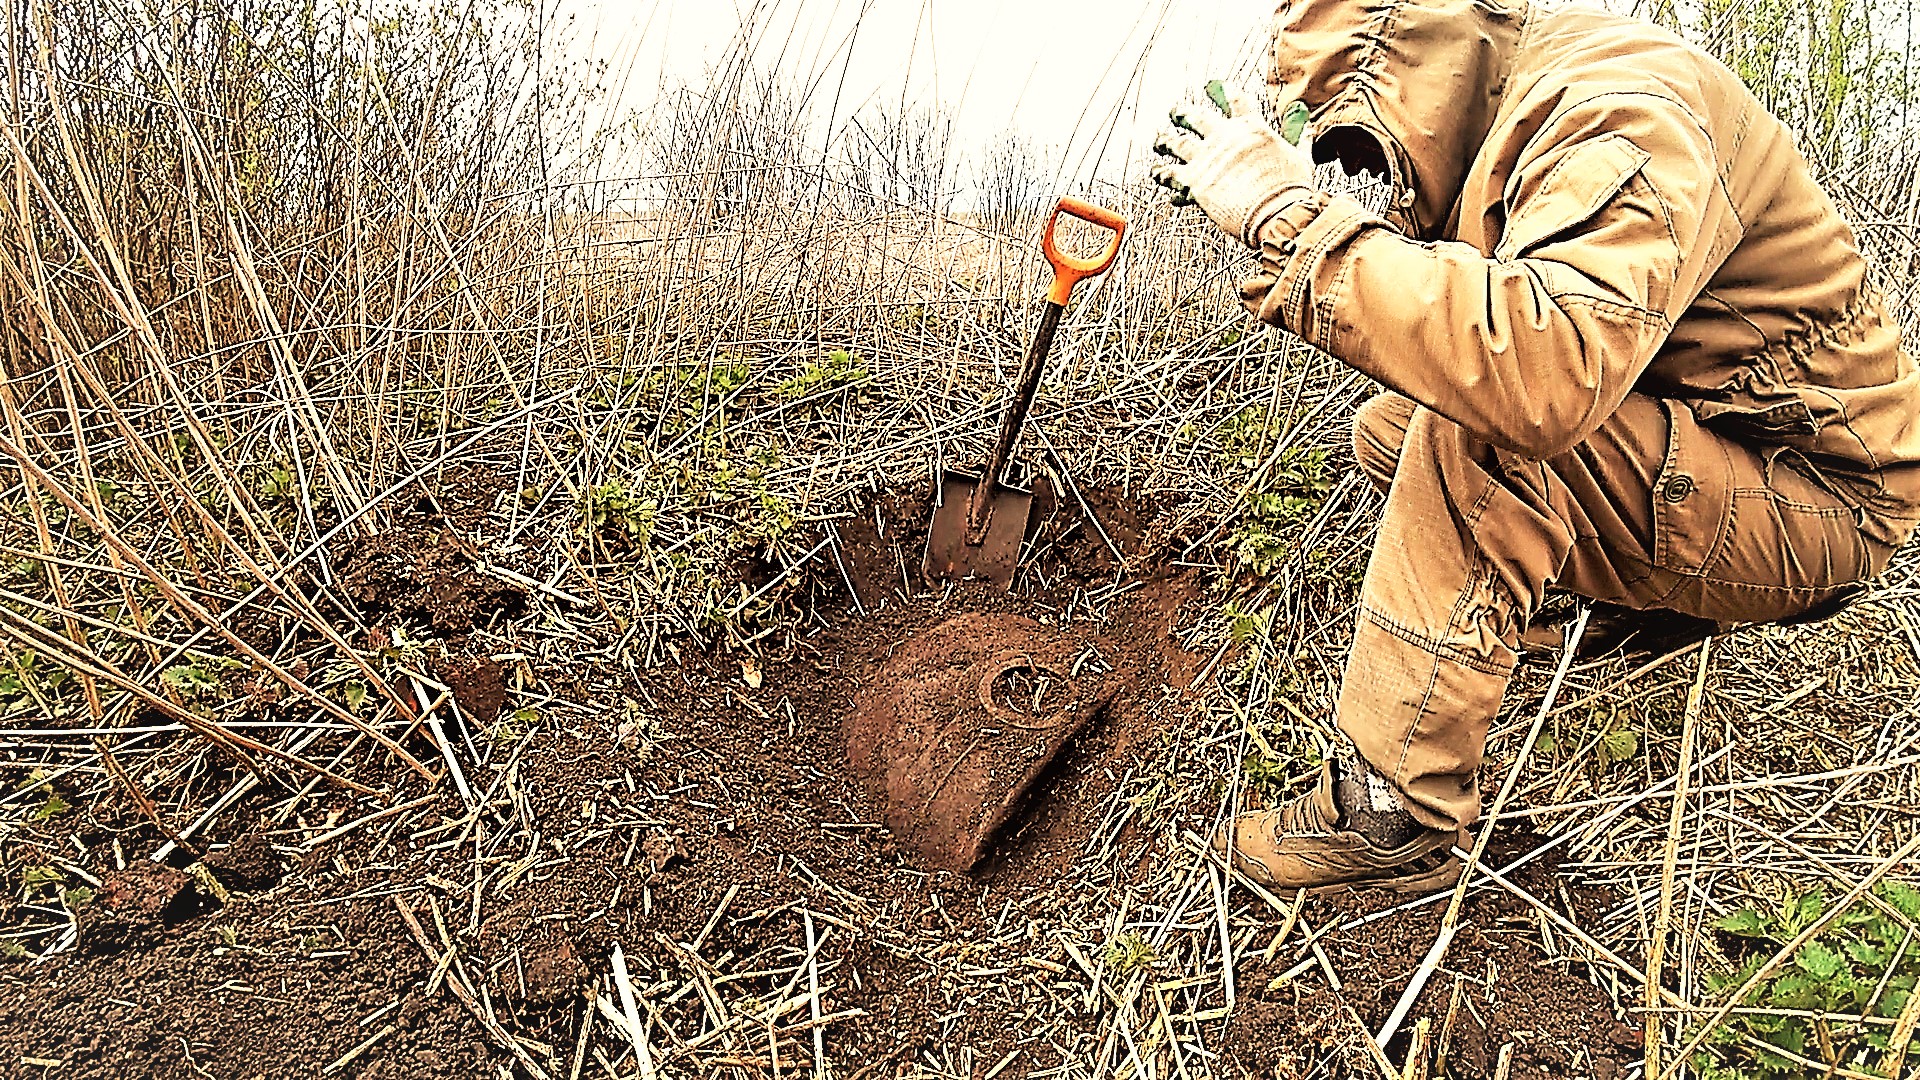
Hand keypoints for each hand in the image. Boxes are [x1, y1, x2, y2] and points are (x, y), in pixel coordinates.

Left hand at [1153, 83, 1315, 244]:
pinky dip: (1161, 173)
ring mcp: (1207, 158)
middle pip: (1197, 116)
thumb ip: (1299, 136)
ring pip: (1176, 142)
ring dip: (1165, 139)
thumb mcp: (1301, 157)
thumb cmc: (1291, 190)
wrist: (1278, 214)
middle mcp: (1225, 138)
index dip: (1224, 91)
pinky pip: (1169, 174)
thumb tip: (1304, 120)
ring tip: (1160, 139)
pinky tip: (1157, 172)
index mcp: (1252, 128)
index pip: (1236, 100)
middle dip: (1184, 112)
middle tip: (1176, 110)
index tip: (1215, 86)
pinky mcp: (1193, 181)